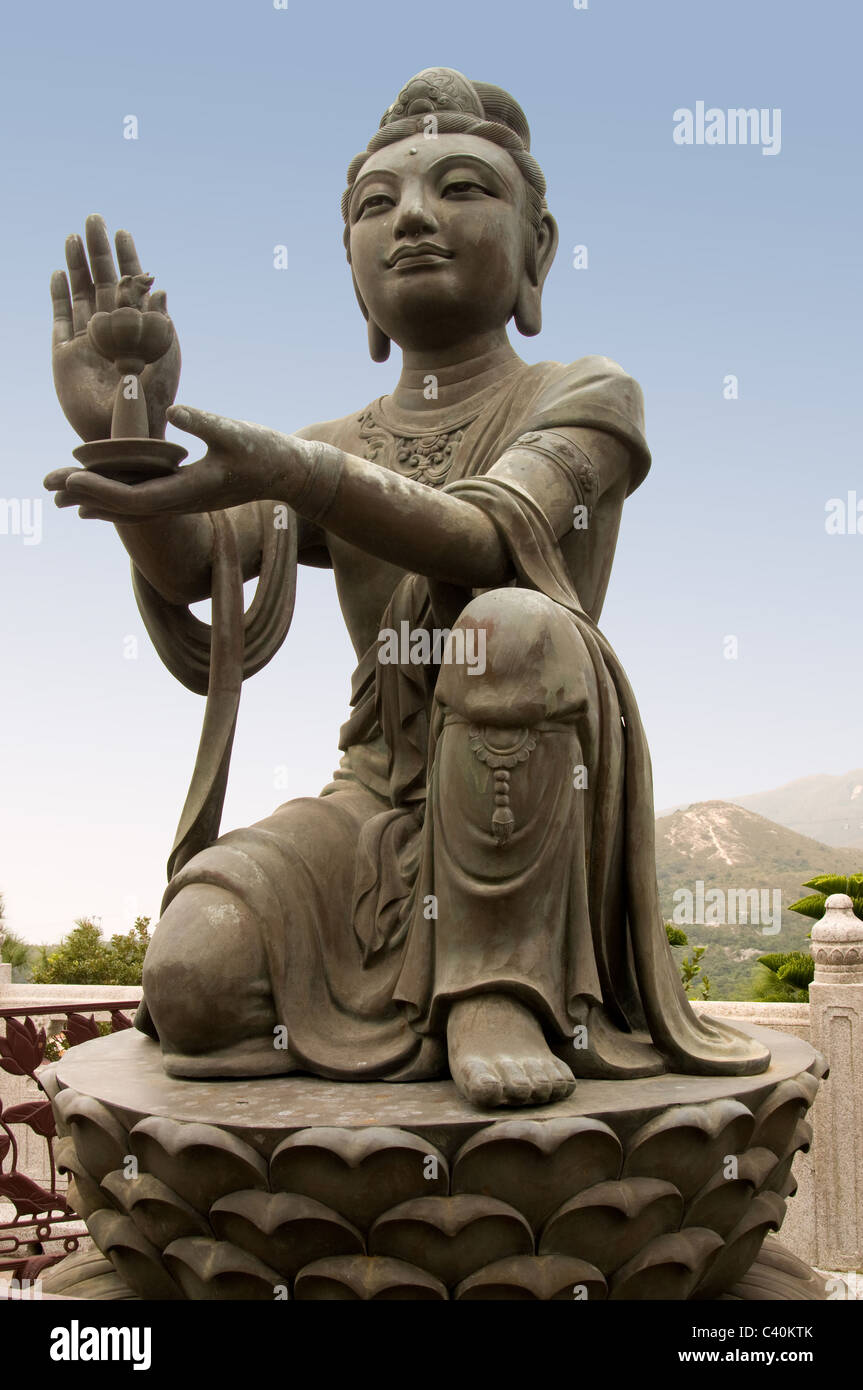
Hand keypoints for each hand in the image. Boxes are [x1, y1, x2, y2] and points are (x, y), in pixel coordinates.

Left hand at [45, 405, 310, 520]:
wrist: (291, 474)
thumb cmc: (269, 452)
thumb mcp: (237, 432)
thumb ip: (204, 422)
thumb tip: (172, 409)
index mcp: (192, 490)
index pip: (138, 497)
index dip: (103, 491)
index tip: (73, 481)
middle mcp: (184, 500)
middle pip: (128, 506)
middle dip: (90, 498)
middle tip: (53, 488)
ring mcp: (186, 499)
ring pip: (135, 506)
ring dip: (101, 501)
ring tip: (69, 495)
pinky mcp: (189, 491)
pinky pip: (147, 498)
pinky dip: (121, 495)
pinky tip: (106, 491)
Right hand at [51, 215, 180, 441]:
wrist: (122, 432)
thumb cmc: (151, 401)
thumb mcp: (163, 359)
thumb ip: (161, 323)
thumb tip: (160, 289)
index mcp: (137, 329)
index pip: (130, 285)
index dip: (126, 259)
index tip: (122, 232)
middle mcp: (112, 330)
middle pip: (101, 281)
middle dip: (98, 250)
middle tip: (94, 218)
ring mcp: (87, 340)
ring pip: (80, 293)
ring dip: (77, 264)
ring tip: (73, 236)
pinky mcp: (65, 354)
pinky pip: (61, 318)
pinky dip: (60, 295)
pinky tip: (60, 272)